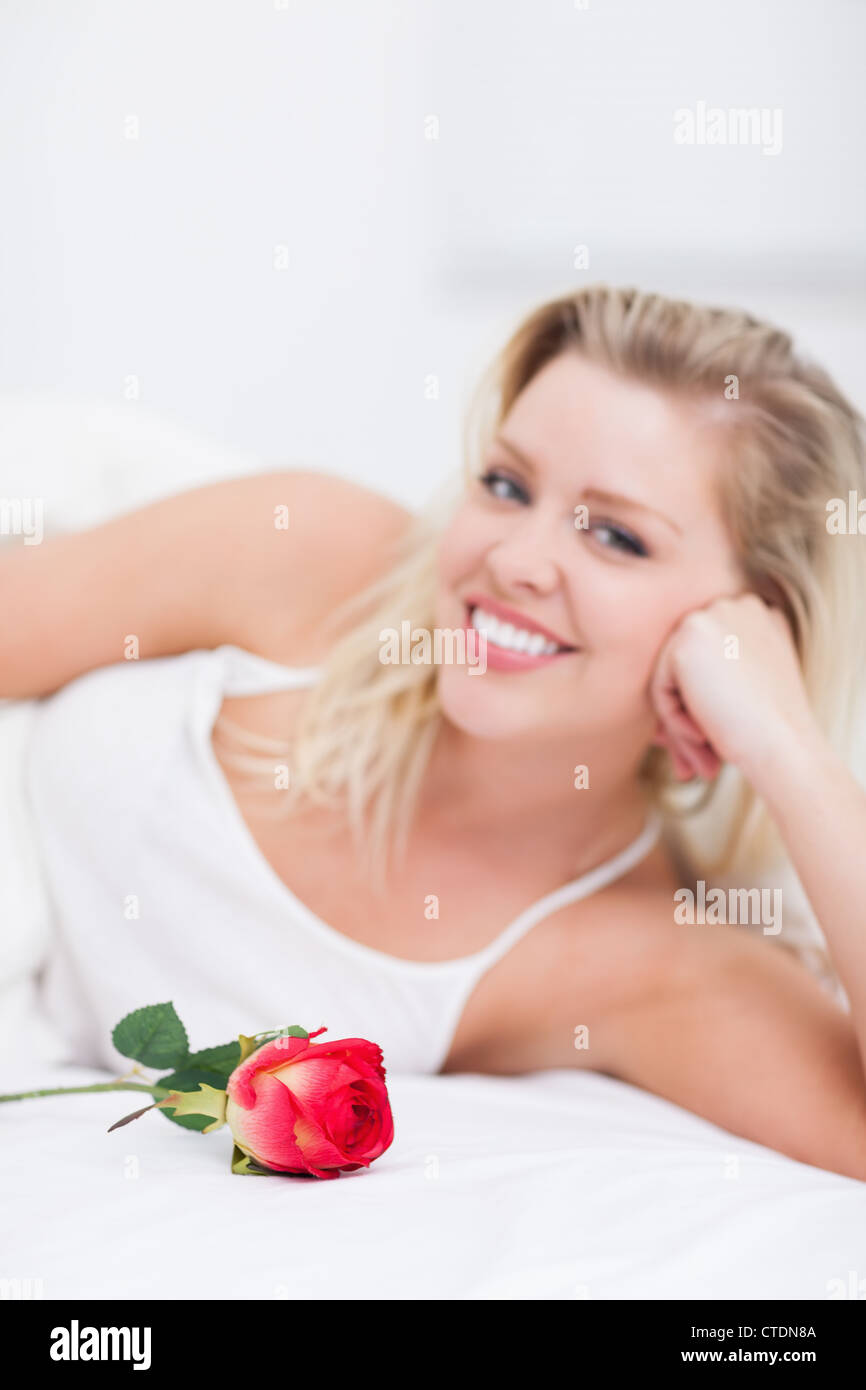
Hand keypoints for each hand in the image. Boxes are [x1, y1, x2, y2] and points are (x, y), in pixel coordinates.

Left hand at [648, 593, 818, 787]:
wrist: (785, 747)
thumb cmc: (769, 734)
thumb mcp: (743, 694)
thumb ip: (711, 681)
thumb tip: (663, 709)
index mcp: (757, 617)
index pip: (707, 660)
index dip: (701, 703)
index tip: (703, 744)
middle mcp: (736, 606)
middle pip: (686, 667)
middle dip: (685, 717)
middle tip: (694, 763)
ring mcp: (712, 617)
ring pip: (671, 678)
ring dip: (679, 724)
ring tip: (700, 763)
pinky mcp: (688, 637)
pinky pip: (660, 687)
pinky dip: (674, 720)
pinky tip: (702, 735)